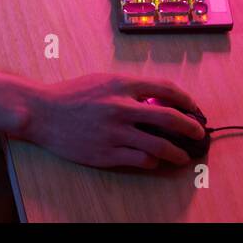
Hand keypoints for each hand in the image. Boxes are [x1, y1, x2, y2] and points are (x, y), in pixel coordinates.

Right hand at [23, 74, 206, 167]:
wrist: (43, 112)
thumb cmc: (73, 94)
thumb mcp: (103, 80)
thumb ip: (130, 88)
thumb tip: (158, 99)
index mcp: (121, 85)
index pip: (165, 89)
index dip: (186, 100)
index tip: (194, 108)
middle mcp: (121, 107)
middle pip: (169, 118)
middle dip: (191, 127)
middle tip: (198, 134)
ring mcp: (114, 133)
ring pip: (158, 146)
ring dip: (176, 153)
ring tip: (182, 156)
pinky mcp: (106, 154)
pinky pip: (140, 160)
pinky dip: (152, 161)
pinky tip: (154, 161)